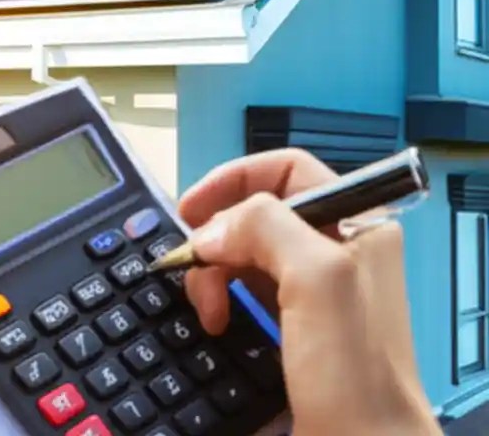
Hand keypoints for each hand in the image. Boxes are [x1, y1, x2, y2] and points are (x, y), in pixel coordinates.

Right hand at [178, 149, 439, 435]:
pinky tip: (217, 322)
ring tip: (210, 308)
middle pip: (254, 212)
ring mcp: (313, 290)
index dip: (234, 180)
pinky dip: (218, 300)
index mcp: (357, 226)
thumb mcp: (318, 279)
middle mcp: (336, 252)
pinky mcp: (291, 325)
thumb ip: (266, 228)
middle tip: (196, 268)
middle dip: (216, 237)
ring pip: (242, 252)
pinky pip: (240, 291)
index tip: (192, 208)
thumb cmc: (358, 381)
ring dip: (212, 274)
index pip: (287, 170)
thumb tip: (213, 227)